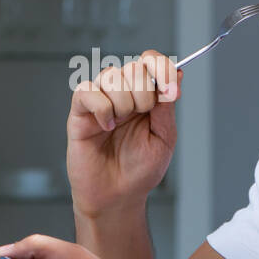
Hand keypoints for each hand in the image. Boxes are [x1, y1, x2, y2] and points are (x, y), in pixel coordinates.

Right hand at [67, 49, 182, 218]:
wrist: (118, 197)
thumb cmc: (139, 171)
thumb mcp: (164, 137)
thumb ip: (166, 105)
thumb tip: (178, 74)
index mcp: (145, 95)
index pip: (151, 61)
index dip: (162, 68)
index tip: (170, 91)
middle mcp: (122, 93)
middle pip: (133, 67)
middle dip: (144, 93)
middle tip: (141, 117)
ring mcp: (100, 101)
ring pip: (111, 76)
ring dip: (123, 103)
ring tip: (120, 125)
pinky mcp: (80, 112)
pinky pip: (87, 91)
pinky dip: (102, 108)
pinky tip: (106, 127)